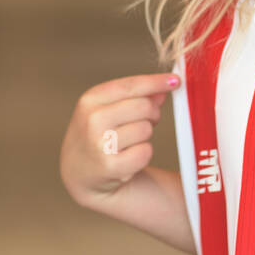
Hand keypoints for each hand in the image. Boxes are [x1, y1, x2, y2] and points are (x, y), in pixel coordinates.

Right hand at [59, 72, 176, 204]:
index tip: (176, 80)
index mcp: (90, 100)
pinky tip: (128, 158)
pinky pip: (145, 152)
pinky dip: (143, 154)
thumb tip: (164, 88)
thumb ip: (135, 97)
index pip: (131, 85)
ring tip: (129, 142)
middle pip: (144, 106)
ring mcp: (100, 143)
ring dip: (145, 136)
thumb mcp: (107, 110)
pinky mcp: (110, 166)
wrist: (78, 173)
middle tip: (147, 121)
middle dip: (152, 113)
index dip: (156, 82)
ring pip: (146, 129)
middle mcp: (92, 119)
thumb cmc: (98, 135)